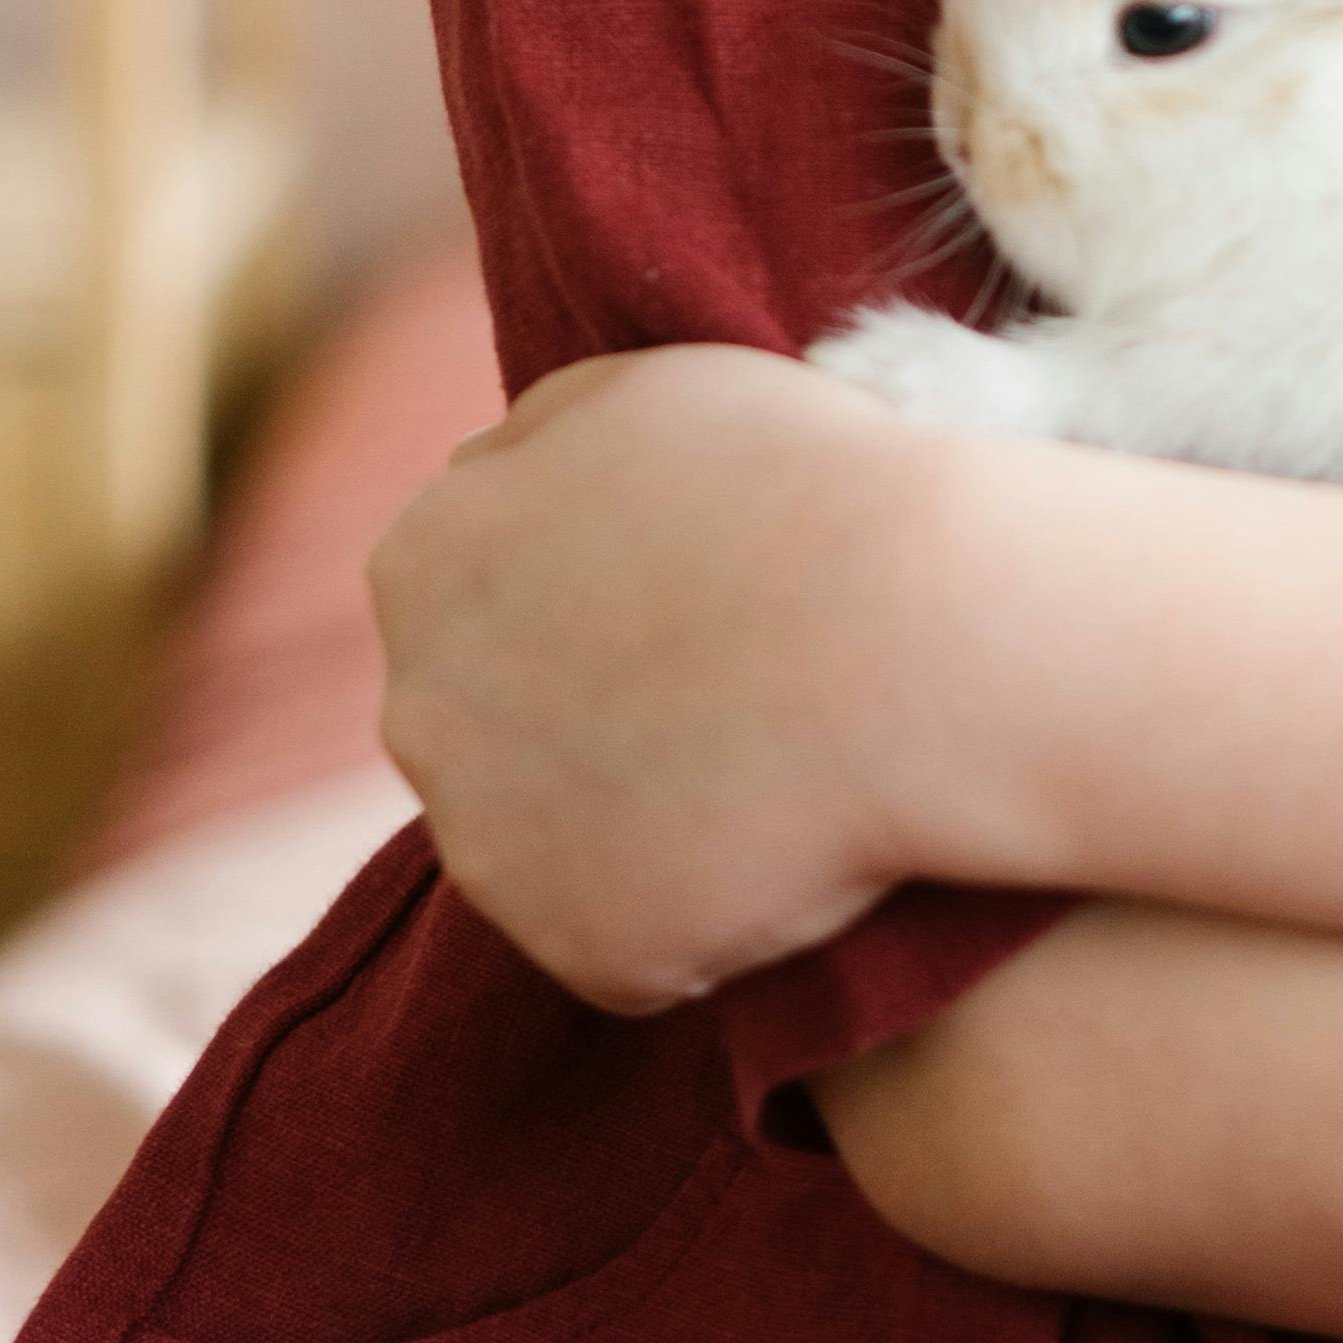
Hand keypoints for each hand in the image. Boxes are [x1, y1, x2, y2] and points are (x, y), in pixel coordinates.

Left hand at [370, 344, 979, 1011]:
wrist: (918, 636)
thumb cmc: (806, 488)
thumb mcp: (639, 395)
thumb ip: (536, 442)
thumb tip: (485, 474)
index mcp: (424, 560)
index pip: (469, 602)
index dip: (586, 610)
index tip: (687, 609)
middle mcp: (423, 709)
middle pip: (492, 729)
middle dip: (588, 720)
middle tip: (729, 697)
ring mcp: (489, 842)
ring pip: (555, 845)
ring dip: (637, 822)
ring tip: (768, 776)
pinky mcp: (577, 948)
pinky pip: (632, 942)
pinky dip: (698, 915)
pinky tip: (785, 853)